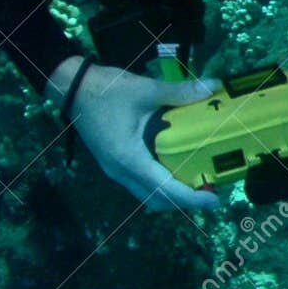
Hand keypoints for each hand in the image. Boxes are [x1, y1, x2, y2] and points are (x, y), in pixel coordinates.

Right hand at [48, 58, 221, 211]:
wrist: (73, 88)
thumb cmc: (107, 90)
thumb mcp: (146, 89)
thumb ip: (181, 92)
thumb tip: (213, 87)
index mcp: (129, 159)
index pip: (165, 190)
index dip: (191, 199)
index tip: (214, 200)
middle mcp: (121, 172)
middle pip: (157, 200)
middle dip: (185, 201)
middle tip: (211, 190)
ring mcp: (115, 170)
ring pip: (148, 194)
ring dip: (172, 193)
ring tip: (197, 180)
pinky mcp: (115, 163)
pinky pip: (141, 182)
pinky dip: (161, 182)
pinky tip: (176, 165)